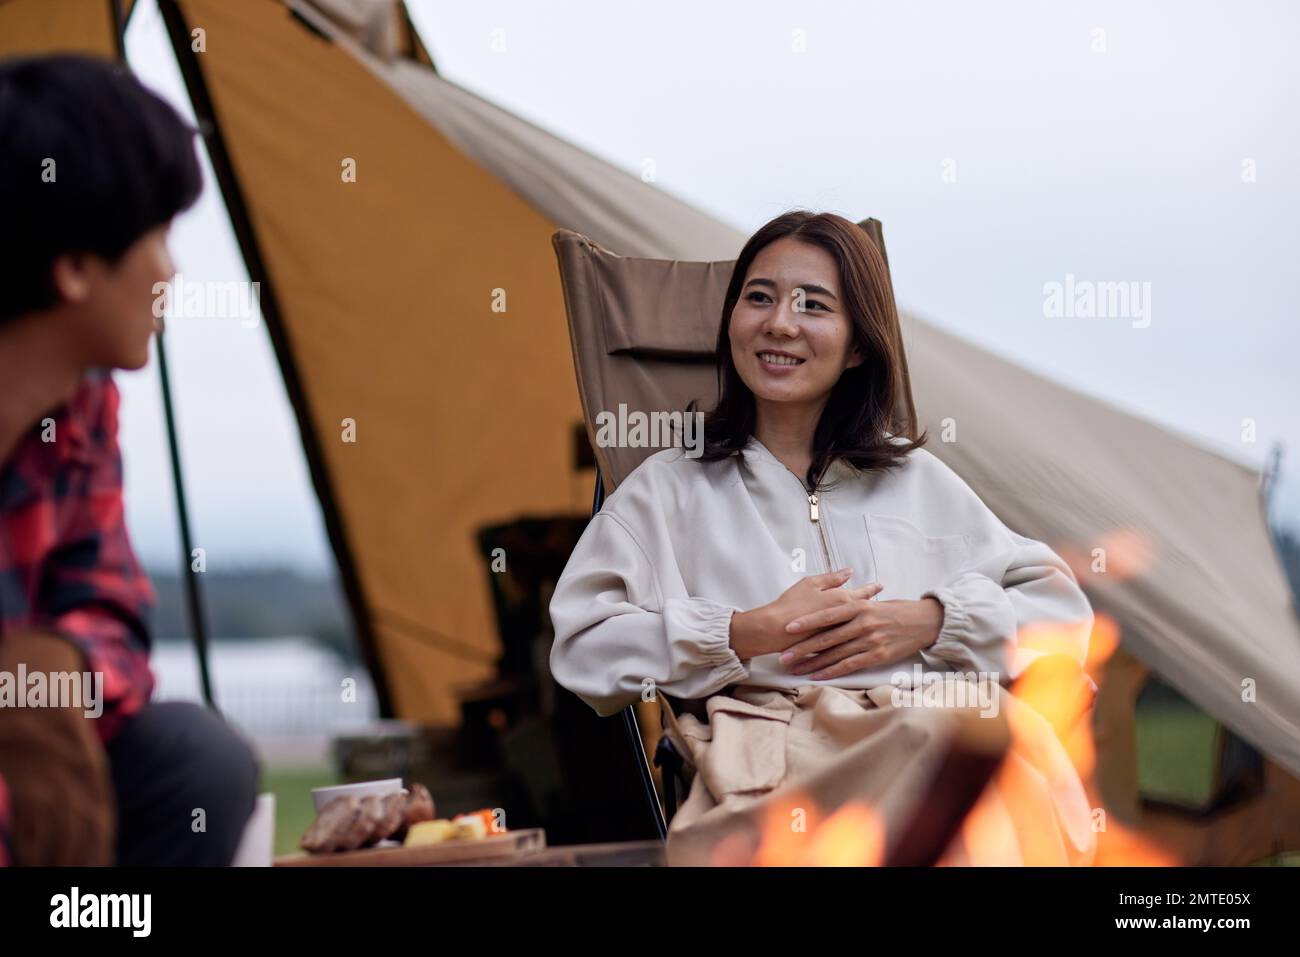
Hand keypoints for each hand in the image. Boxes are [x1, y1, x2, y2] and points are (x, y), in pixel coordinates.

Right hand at [729, 568, 882, 660]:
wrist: (775, 629)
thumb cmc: (791, 603)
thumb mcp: (810, 584)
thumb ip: (831, 578)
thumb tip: (848, 572)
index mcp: (841, 600)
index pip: (863, 594)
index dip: (872, 589)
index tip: (881, 585)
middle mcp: (846, 619)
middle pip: (865, 615)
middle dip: (876, 610)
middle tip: (885, 607)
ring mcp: (840, 636)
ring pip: (859, 632)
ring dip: (867, 628)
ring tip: (876, 625)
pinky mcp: (832, 650)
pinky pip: (847, 646)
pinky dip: (854, 643)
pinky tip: (858, 641)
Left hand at [779, 597, 944, 679]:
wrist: (924, 622)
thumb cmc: (895, 610)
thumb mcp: (873, 601)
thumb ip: (852, 603)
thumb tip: (831, 602)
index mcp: (859, 606)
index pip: (826, 615)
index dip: (806, 622)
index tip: (787, 628)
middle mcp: (862, 623)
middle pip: (826, 638)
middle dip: (802, 648)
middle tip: (783, 655)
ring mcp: (870, 640)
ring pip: (835, 654)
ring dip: (812, 663)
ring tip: (794, 668)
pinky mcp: (877, 655)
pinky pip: (850, 665)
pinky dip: (832, 671)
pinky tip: (818, 675)